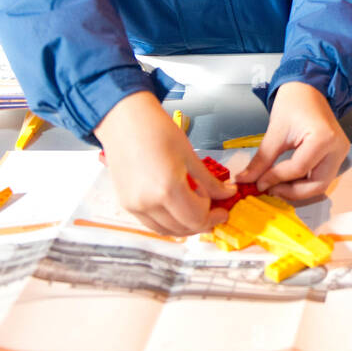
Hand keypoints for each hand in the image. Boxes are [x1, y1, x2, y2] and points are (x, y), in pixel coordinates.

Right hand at [94, 91, 234, 236]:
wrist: (124, 120)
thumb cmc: (155, 130)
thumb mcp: (190, 156)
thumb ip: (210, 182)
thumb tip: (227, 193)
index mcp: (167, 189)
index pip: (196, 219)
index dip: (213, 217)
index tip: (222, 211)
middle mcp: (148, 202)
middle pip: (182, 228)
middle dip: (202, 222)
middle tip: (213, 210)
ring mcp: (135, 205)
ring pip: (166, 230)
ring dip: (185, 225)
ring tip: (195, 206)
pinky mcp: (126, 203)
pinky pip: (152, 223)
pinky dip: (168, 221)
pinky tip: (177, 206)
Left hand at [236, 81, 347, 199]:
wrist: (307, 90)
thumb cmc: (293, 103)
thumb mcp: (275, 131)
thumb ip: (261, 159)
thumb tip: (246, 180)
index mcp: (324, 138)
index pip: (299, 169)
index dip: (276, 179)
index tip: (258, 183)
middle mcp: (337, 149)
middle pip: (316, 185)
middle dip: (291, 192)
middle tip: (269, 190)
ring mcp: (340, 154)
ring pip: (320, 185)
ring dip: (297, 191)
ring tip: (275, 186)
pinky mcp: (336, 157)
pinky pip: (320, 178)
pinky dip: (303, 183)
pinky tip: (286, 181)